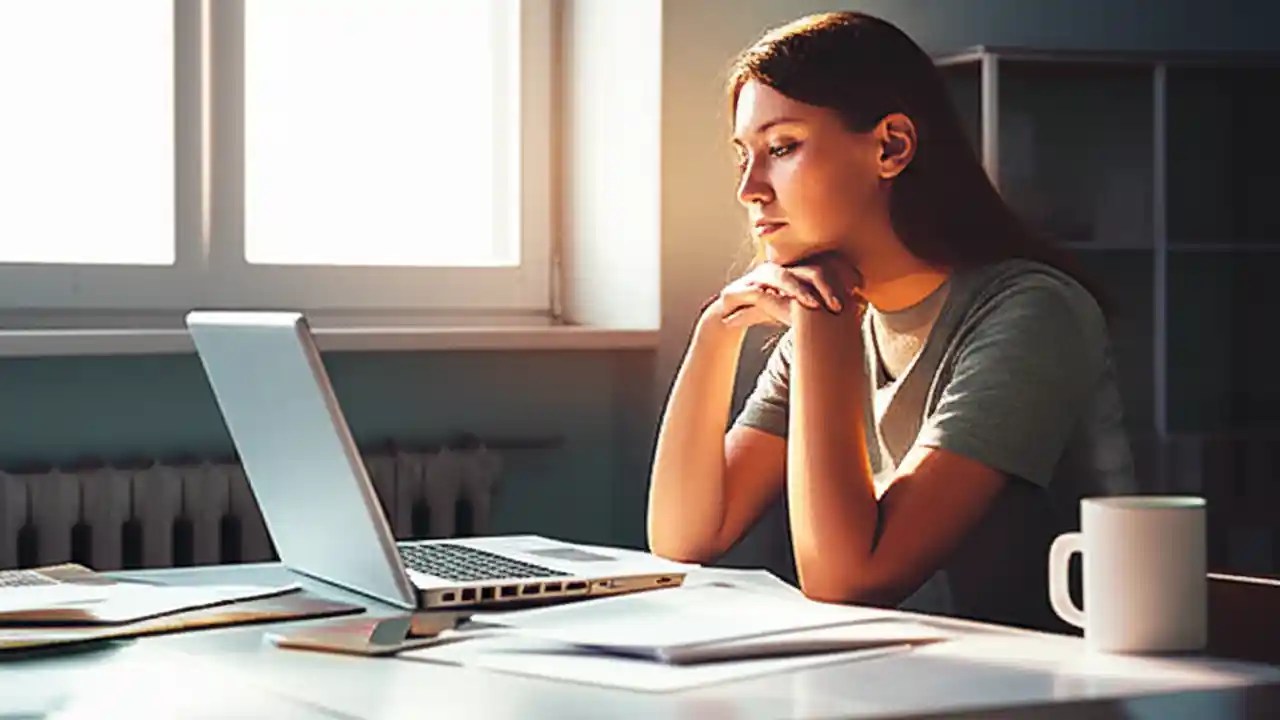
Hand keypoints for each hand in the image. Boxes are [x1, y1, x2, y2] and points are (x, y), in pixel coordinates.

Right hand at [704, 253, 860, 329]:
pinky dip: (775, 303)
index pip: (822, 265)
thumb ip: (814, 308)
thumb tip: (847, 314)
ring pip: (785, 277)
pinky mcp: (742, 289)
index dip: (842, 273)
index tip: (861, 286)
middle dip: (827, 284)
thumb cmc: (763, 310)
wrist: (727, 317)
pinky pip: (762, 294)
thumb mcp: (793, 309)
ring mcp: (759, 277)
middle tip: (842, 303)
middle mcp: (779, 268)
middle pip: (807, 268)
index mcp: (794, 269)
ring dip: (802, 292)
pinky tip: (786, 314)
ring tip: (816, 306)